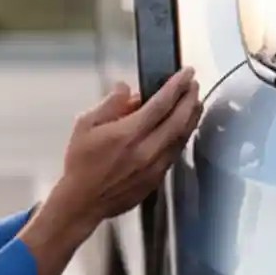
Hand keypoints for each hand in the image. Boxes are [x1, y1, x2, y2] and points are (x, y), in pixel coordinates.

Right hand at [16, 68, 201, 274]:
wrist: (82, 201)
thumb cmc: (81, 164)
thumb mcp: (86, 125)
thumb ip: (110, 104)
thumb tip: (127, 90)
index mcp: (128, 133)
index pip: (161, 104)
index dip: (177, 86)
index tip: (186, 73)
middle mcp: (146, 149)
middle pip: (179, 119)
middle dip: (190, 98)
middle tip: (194, 84)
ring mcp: (154, 166)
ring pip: (182, 137)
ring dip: (191, 117)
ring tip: (195, 102)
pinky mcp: (157, 179)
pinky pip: (176, 152)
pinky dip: (183, 136)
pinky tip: (183, 128)